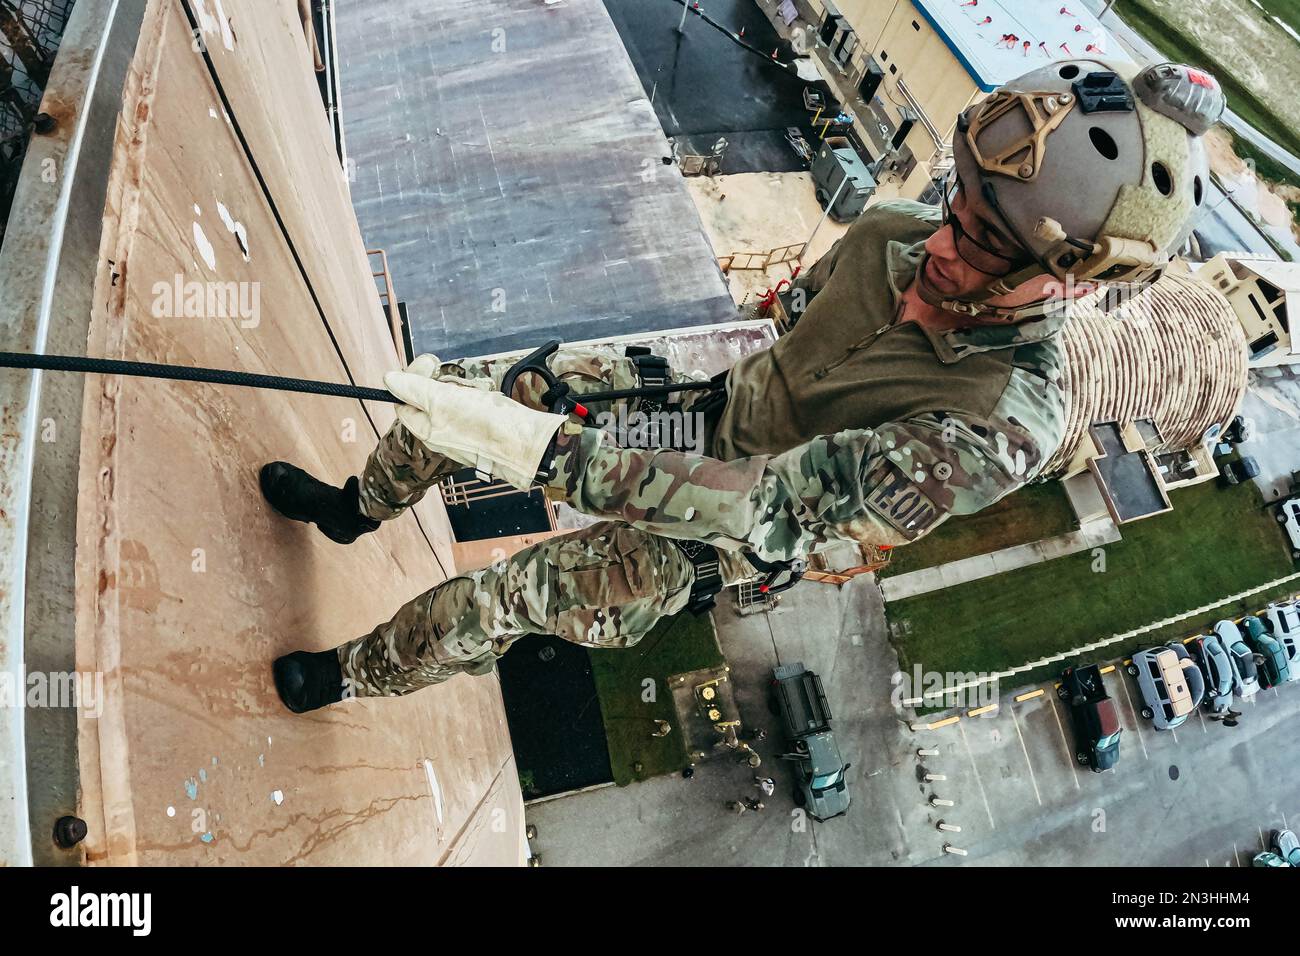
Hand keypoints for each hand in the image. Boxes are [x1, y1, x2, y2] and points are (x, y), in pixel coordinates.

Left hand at [383, 360, 566, 490]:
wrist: (529, 445)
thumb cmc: (485, 426)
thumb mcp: (442, 401)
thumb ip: (414, 389)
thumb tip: (388, 380)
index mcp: (427, 429)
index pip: (405, 401)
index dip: (413, 380)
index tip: (429, 369)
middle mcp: (442, 433)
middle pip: (432, 396)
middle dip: (448, 385)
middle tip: (461, 387)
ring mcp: (464, 431)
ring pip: (458, 397)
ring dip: (469, 390)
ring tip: (483, 396)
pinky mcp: (485, 427)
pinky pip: (478, 404)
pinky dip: (485, 399)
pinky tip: (494, 403)